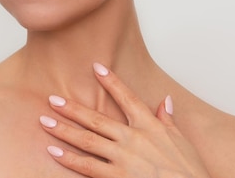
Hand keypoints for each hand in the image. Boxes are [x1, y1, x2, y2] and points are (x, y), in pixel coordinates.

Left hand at [39, 63, 210, 177]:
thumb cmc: (190, 171)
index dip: (110, 81)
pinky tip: (55, 152)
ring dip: (63, 130)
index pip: (126, 97)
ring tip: (44, 122)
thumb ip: (167, 120)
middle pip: (96, 119)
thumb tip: (164, 100)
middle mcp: (133, 139)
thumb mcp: (181, 141)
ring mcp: (123, 159)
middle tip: (52, 99)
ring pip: (86, 141)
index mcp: (149, 126)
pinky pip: (88, 167)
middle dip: (72, 108)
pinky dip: (69, 159)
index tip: (95, 67)